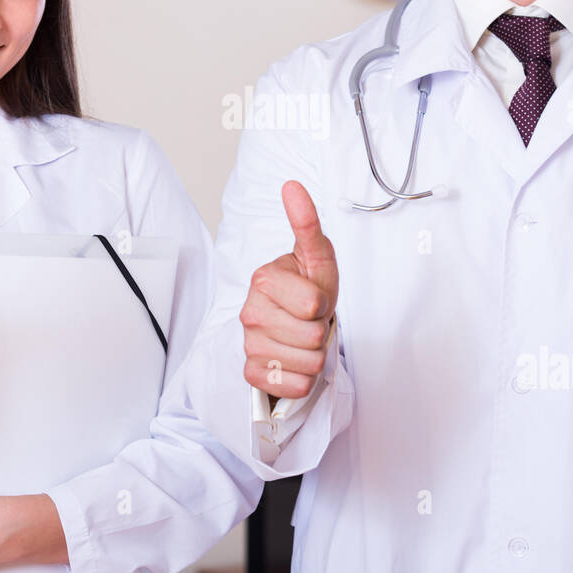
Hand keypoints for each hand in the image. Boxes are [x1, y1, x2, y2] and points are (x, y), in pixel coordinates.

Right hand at [241, 180, 338, 399]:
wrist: (293, 325)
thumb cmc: (307, 289)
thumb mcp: (316, 257)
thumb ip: (306, 223)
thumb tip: (292, 185)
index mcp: (263, 279)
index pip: (315, 304)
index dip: (324, 304)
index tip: (313, 298)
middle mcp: (249, 312)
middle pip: (314, 337)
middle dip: (321, 332)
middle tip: (310, 321)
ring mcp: (248, 344)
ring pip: (308, 364)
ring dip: (314, 355)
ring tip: (303, 340)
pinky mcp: (252, 374)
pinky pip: (295, 387)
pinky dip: (303, 380)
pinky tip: (293, 361)